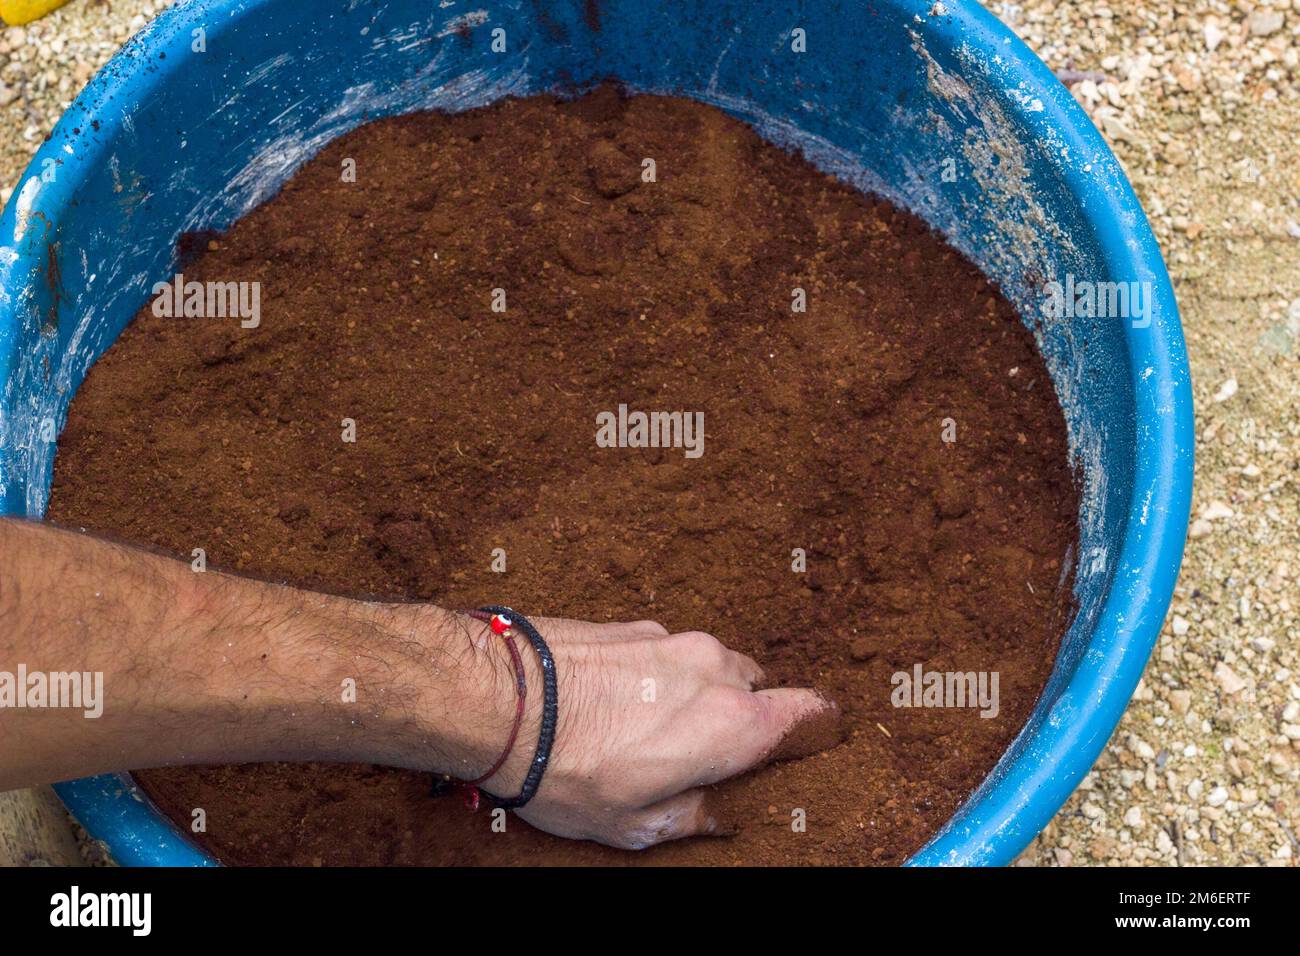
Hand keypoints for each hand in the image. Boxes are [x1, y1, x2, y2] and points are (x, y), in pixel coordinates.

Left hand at [476, 616, 838, 849]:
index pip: (809, 713)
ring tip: (647, 730)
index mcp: (732, 723)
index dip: (817, 728)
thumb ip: (693, 817)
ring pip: (711, 666)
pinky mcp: (634, 624)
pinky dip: (656, 675)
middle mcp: (714, 670)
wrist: (498, 697)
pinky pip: (667, 652)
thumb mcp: (635, 824)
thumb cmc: (568, 768)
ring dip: (696, 693)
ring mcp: (673, 639)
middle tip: (700, 754)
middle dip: (740, 718)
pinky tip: (615, 703)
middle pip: (757, 689)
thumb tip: (720, 814)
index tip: (809, 743)